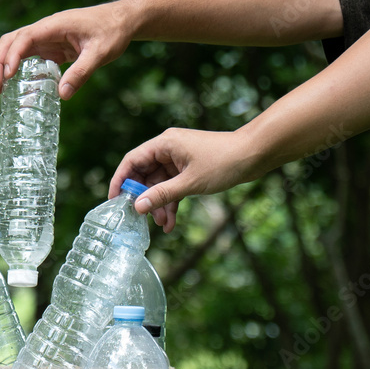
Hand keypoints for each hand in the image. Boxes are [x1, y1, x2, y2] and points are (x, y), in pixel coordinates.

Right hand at [0, 1, 134, 97]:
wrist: (121, 22)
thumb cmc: (112, 32)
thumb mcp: (100, 53)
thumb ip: (81, 73)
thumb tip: (62, 95)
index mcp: (54, 26)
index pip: (24, 38)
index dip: (12, 56)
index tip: (7, 76)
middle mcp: (46, 30)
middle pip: (11, 42)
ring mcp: (46, 39)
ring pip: (15, 49)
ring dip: (3, 67)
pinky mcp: (50, 48)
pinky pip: (28, 58)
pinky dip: (17, 71)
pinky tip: (15, 88)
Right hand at [109, 128, 260, 232]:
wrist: (256, 154)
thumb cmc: (225, 161)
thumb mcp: (190, 182)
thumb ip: (162, 195)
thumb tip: (137, 207)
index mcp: (164, 144)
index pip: (132, 161)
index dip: (120, 181)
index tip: (113, 201)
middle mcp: (168, 149)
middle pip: (143, 175)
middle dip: (144, 199)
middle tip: (141, 219)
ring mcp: (178, 159)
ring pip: (158, 185)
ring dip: (159, 205)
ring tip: (163, 225)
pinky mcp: (188, 169)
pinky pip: (172, 187)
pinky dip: (171, 202)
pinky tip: (171, 221)